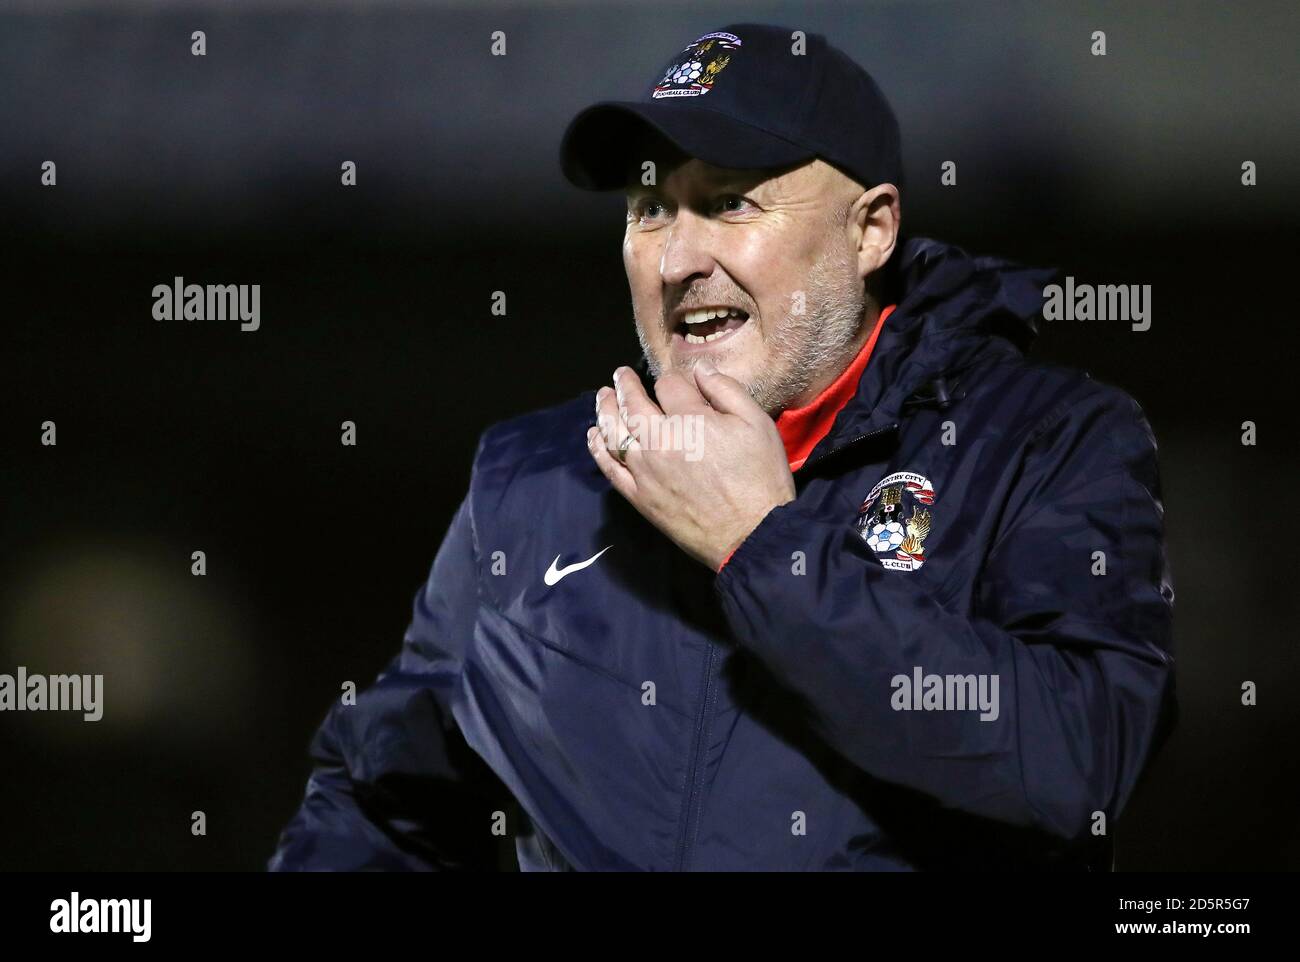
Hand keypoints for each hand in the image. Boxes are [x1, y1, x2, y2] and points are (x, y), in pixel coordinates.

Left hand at [586, 360, 795, 569]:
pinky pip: (609, 467)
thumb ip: (726, 390)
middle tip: (620, 375)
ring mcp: (644, 470)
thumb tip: (700, 370)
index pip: (668, 385)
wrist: (751, 535)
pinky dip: (598, 448)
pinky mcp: (639, 496)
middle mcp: (659, 440)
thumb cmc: (760, 479)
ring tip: (603, 396)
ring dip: (605, 409)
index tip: (675, 383)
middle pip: (632, 404)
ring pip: (613, 431)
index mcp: (690, 419)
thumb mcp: (757, 424)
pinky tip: (594, 436)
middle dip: (625, 385)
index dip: (672, 380)